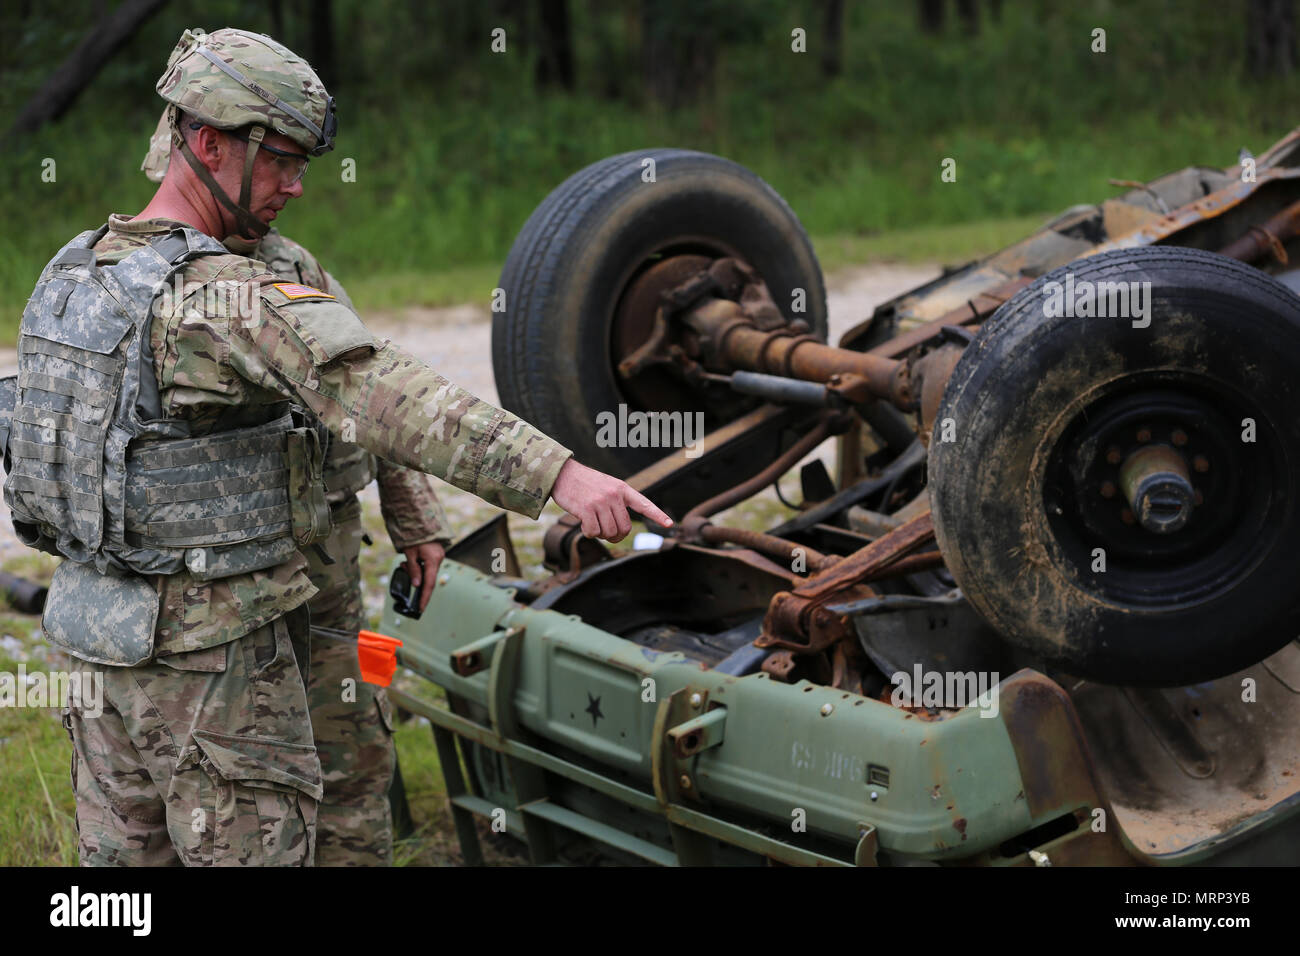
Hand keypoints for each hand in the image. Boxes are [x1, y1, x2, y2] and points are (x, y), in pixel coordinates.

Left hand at [402, 541, 446, 612]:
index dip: (424, 597)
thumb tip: (417, 585)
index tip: (420, 608)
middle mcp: (438, 560)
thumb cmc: (414, 536)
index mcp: (433, 560)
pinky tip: (411, 560)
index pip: (429, 584)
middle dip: (416, 580)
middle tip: (405, 569)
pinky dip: (419, 567)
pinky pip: (428, 566)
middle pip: (428, 578)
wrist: (421, 521)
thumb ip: (414, 570)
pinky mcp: (436, 555)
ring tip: (405, 561)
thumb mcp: (410, 553)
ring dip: (415, 571)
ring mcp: (439, 557)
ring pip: (427, 572)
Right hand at [549, 459, 672, 541]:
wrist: (562, 473)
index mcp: (622, 488)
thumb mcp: (606, 486)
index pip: (644, 504)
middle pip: (624, 528)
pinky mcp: (587, 509)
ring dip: (600, 534)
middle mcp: (614, 495)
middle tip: (605, 533)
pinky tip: (583, 524)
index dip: (657, 515)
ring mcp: (601, 501)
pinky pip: (594, 532)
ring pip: (609, 532)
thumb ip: (616, 502)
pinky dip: (589, 533)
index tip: (669, 524)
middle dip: (615, 536)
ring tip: (592, 524)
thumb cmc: (583, 483)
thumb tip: (619, 529)